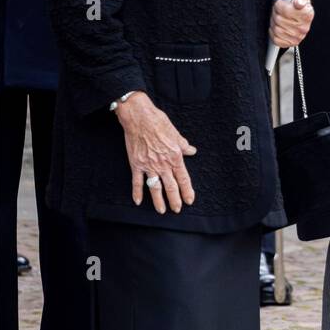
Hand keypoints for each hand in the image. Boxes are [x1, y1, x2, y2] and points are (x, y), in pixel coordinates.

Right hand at [115, 92, 196, 213]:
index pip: (183, 178)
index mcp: (175, 156)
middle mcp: (163, 164)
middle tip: (177, 210)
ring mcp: (149, 165)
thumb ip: (183, 145)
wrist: (140, 118)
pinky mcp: (136, 164)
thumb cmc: (158, 122)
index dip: (187, 191)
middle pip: (171, 186)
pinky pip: (137, 182)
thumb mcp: (176, 133)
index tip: (190, 200)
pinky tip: (138, 201)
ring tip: (161, 211)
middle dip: (175, 200)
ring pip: (155, 188)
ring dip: (158, 201)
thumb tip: (192, 150)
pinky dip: (137, 192)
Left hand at [269, 0, 313, 47]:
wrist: (302, 17)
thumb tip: (299, 3)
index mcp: (307, 14)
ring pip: (276, 29)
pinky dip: (274, 33)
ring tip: (277, 18)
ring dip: (274, 23)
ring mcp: (298, 37)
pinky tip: (278, 27)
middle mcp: (303, 27)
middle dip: (275, 13)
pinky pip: (276, 39)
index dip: (279, 5)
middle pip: (279, 20)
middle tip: (277, 10)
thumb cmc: (300, 7)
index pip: (286, 11)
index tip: (280, 3)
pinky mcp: (291, 43)